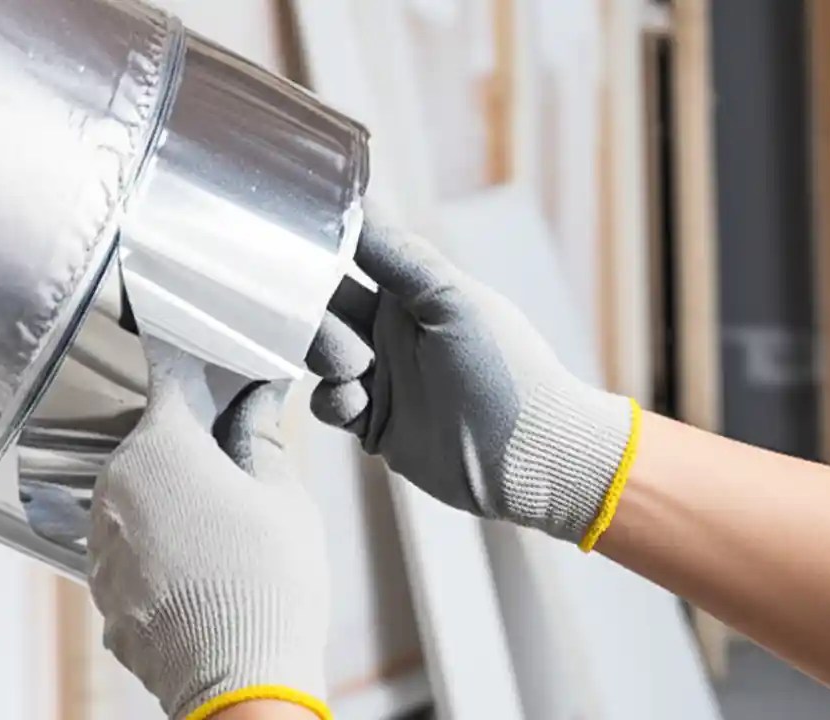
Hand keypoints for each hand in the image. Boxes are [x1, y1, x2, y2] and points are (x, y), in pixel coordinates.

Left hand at [89, 339, 330, 719]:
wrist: (242, 681)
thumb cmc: (268, 583)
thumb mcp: (285, 496)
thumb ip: (260, 439)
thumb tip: (253, 407)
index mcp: (159, 449)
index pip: (170, 387)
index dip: (199, 382)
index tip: (218, 386)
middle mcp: (115, 491)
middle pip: (148, 450)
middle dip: (185, 456)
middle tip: (233, 478)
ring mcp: (101, 547)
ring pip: (134, 504)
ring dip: (166, 508)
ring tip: (218, 538)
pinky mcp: (102, 595)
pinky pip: (128, 556)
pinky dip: (155, 558)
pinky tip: (197, 577)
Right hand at [309, 216, 640, 547]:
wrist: (526, 457)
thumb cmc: (504, 370)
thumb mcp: (454, 301)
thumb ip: (401, 256)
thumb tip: (361, 202)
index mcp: (410, 291)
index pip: (352, 259)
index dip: (323, 256)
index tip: (302, 259)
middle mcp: (390, 329)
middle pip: (324, 308)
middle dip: (319, 319)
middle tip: (350, 343)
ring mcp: (380, 376)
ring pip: (318, 355)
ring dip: (326, 358)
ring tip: (358, 373)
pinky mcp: (372, 421)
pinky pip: (327, 402)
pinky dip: (334, 401)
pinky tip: (359, 408)